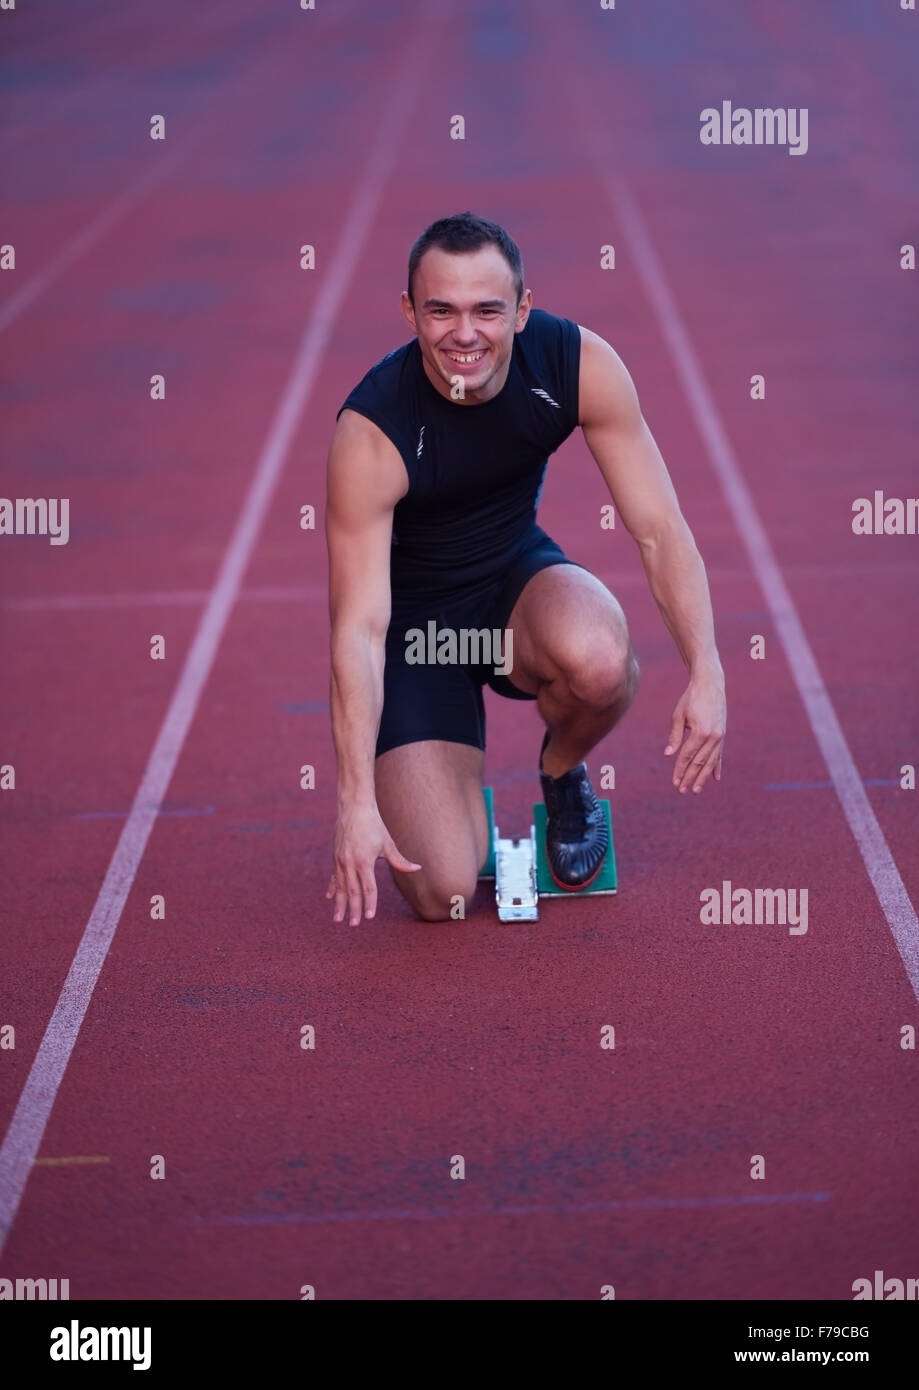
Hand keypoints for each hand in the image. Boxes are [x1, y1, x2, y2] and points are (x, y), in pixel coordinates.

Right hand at [326, 804, 420, 924]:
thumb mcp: (388, 844)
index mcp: (364, 862)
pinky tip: (329, 899)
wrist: (354, 808)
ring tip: (338, 919)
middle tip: (354, 925)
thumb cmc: (374, 825)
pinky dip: (333, 888)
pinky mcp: (335, 857)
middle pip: (353, 892)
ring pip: (341, 887)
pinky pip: (334, 877)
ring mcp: (340, 861)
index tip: (370, 917)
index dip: (370, 904)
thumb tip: (417, 868)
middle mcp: (350, 863)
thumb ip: (400, 861)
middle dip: (353, 910)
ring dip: (340, 904)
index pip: (368, 888)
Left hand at [664, 673, 725, 793]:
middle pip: (700, 762)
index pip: (688, 756)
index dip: (680, 770)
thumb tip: (668, 755)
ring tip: (696, 789)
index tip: (675, 782)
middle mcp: (713, 736)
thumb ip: (675, 736)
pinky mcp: (722, 734)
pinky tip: (715, 778)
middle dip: (690, 777)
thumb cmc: (691, 698)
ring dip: (703, 777)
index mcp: (700, 732)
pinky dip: (717, 767)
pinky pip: (720, 754)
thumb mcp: (678, 715)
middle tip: (683, 790)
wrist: (710, 684)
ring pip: (711, 761)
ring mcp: (720, 736)